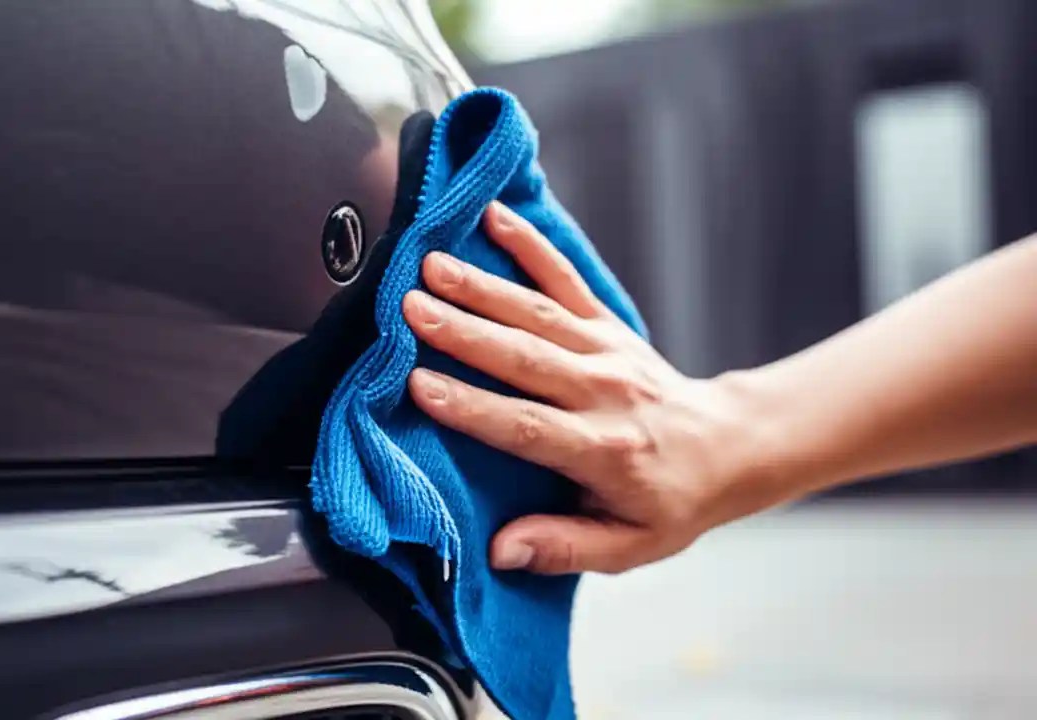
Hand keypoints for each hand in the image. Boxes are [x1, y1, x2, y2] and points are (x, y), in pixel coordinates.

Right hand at [402, 203, 784, 574]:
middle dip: (464, 331)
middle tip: (410, 308)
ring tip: (430, 263)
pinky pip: (566, 279)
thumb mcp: (629, 546)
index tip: (421, 386)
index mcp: (604, 451)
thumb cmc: (670, 501)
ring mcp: (605, 351)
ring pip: (537, 312)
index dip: (473, 407)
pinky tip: (495, 216)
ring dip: (481, 286)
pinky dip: (531, 244)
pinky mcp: (607, 325)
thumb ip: (564, 547)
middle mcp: (602, 392)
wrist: (728, 446)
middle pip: (525, 357)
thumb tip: (500, 551)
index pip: (528, 426)